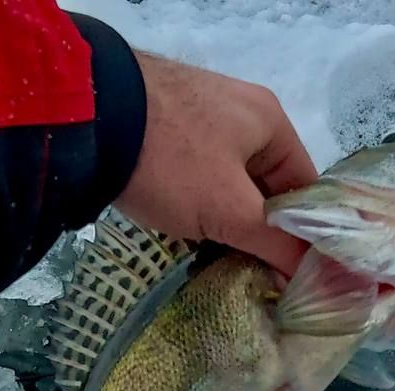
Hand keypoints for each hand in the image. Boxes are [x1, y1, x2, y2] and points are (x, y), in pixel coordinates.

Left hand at [113, 52, 317, 276]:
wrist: (84, 118)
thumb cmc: (171, 162)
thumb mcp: (230, 208)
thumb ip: (276, 243)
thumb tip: (310, 275)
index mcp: (271, 119)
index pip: (305, 187)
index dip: (304, 234)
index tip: (290, 274)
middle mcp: (240, 110)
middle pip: (267, 186)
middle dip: (260, 230)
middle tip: (253, 274)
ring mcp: (197, 114)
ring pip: (229, 183)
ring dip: (226, 221)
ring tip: (218, 260)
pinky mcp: (161, 126)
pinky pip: (196, 174)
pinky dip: (196, 204)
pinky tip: (184, 232)